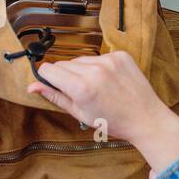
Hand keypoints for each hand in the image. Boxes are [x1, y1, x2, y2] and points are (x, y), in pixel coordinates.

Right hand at [27, 52, 178, 172]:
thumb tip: (32, 87)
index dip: (46, 78)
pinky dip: (98, 67)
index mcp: (81, 87)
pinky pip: (98, 57)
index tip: (50, 84)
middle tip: (78, 92)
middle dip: (65, 76)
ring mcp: (109, 60)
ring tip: (95, 87)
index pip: (48, 69)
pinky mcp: (120, 55)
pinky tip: (107, 81)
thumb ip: (55, 96)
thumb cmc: (113, 122)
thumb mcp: (79, 114)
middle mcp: (94, 70)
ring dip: (81, 71)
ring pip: (80, 60)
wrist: (145, 119)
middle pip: (63, 64)